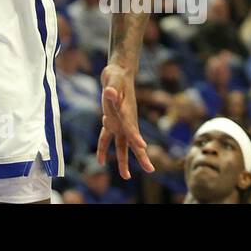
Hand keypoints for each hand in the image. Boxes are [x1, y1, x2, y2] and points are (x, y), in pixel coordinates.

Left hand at [97, 65, 154, 179]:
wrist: (117, 74)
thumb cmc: (116, 77)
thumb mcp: (113, 81)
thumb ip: (112, 88)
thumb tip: (109, 92)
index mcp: (127, 112)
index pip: (131, 127)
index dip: (136, 137)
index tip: (143, 147)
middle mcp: (125, 121)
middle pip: (133, 141)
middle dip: (141, 155)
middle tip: (150, 169)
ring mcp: (119, 123)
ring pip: (122, 145)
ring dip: (123, 160)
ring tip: (126, 176)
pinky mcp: (110, 122)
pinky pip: (106, 138)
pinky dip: (102, 148)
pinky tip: (100, 161)